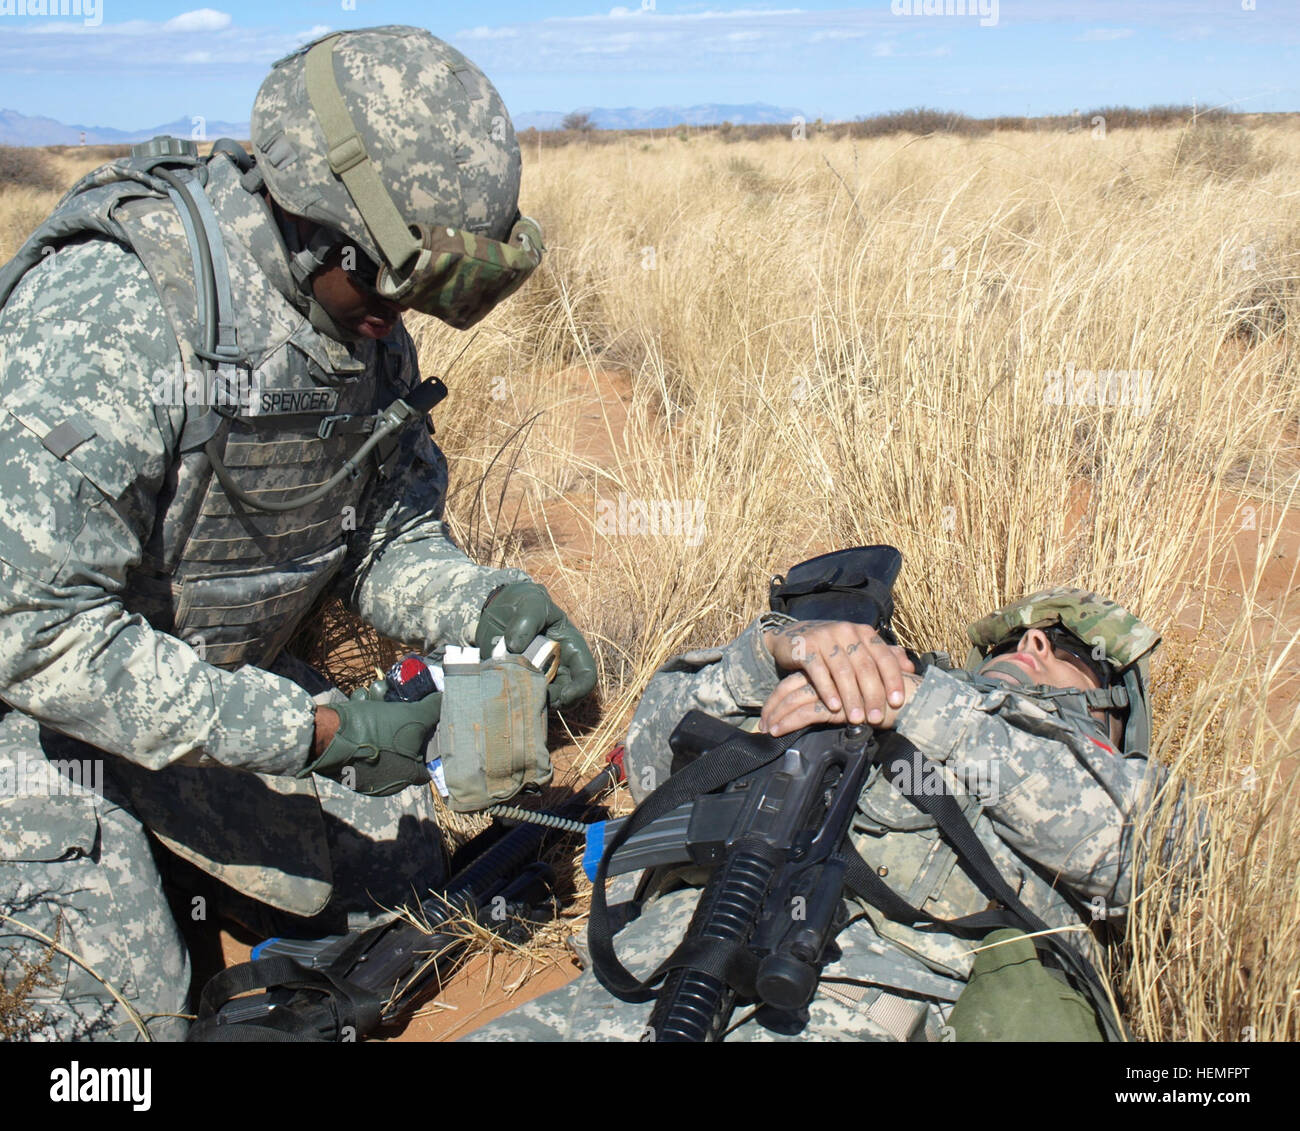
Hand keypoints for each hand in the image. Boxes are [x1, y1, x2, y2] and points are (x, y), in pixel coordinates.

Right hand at [302, 688, 440, 796]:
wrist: (326, 734)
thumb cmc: (374, 730)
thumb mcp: (410, 716)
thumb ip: (433, 711)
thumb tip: (445, 699)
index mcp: (406, 776)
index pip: (428, 762)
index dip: (430, 740)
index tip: (427, 721)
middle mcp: (387, 781)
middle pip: (403, 744)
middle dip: (399, 718)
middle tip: (394, 700)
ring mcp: (365, 774)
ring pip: (381, 737)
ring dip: (379, 713)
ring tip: (373, 696)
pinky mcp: (346, 763)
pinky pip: (362, 739)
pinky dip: (363, 720)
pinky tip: (360, 702)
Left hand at [475, 581, 596, 708]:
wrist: (498, 609)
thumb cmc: (524, 603)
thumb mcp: (531, 603)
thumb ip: (527, 620)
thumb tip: (516, 646)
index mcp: (571, 649)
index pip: (586, 676)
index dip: (580, 690)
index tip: (563, 696)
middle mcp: (559, 668)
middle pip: (567, 697)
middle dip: (554, 701)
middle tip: (535, 697)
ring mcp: (539, 678)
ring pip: (544, 701)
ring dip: (533, 701)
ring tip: (516, 690)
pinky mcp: (519, 683)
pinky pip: (522, 699)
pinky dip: (515, 699)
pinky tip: (504, 689)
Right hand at [761, 619, 916, 735]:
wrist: (794, 636)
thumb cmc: (833, 647)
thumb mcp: (859, 647)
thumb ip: (884, 656)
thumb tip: (910, 668)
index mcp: (864, 633)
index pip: (884, 657)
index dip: (893, 679)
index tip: (898, 702)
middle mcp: (846, 632)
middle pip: (864, 667)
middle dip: (872, 695)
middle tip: (876, 718)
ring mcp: (825, 638)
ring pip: (842, 672)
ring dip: (851, 698)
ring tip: (856, 719)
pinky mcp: (805, 648)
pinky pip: (818, 672)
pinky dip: (827, 691)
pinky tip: (834, 707)